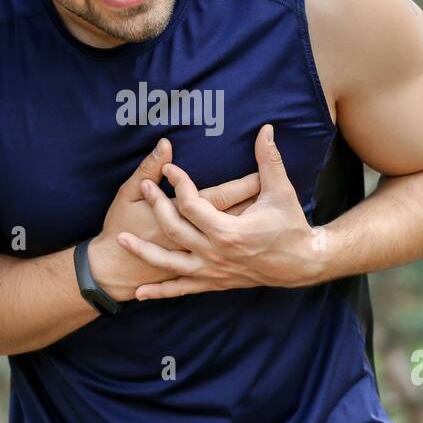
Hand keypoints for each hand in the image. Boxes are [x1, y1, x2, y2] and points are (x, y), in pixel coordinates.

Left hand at [116, 125, 322, 299]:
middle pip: (174, 229)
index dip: (178, 184)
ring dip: (143, 252)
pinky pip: (183, 289)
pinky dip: (161, 292)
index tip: (168, 168)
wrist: (301, 264)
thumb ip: (269, 160)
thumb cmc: (290, 225)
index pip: (192, 205)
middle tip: (144, 185)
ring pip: (170, 263)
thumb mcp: (281, 191)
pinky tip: (140, 293)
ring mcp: (213, 271)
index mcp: (229, 231)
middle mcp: (216, 253)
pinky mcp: (215, 283)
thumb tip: (266, 129)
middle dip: (156, 206)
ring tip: (121, 239)